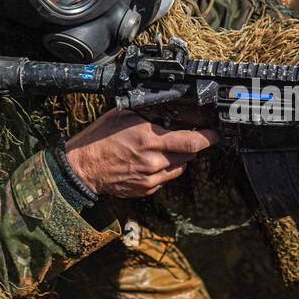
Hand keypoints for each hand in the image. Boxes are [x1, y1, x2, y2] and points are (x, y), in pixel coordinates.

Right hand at [62, 108, 216, 197]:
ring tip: (159, 150)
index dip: (208, 137)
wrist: (83, 168)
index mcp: (148, 139)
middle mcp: (153, 160)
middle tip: (182, 137)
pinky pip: (166, 179)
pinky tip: (149, 162)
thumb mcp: (124, 115)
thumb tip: (171, 109)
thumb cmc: (100, 139)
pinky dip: (164, 170)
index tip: (215, 134)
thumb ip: (150, 114)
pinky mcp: (147, 189)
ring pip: (180, 167)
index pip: (191, 140)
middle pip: (189, 154)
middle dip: (190, 145)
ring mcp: (151, 178)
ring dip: (177, 157)